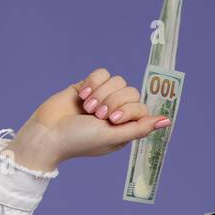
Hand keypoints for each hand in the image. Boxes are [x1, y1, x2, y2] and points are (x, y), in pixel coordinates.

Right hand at [7, 67, 171, 170]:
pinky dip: (93, 82)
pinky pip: (101, 73)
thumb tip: (167, 120)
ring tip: (87, 107)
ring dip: (101, 93)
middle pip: (131, 91)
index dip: (128, 109)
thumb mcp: (113, 137)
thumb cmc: (79, 141)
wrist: (47, 132)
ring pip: (117, 80)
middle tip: (97, 115)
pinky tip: (81, 95)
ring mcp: (102, 98)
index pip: (141, 107)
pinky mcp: (88, 86)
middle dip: (113, 101)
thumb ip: (140, 128)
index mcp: (125, 128)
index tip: (112, 120)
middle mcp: (116, 112)